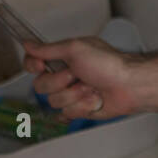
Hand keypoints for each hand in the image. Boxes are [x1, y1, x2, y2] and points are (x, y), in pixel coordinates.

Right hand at [22, 37, 144, 119]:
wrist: (129, 86)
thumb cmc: (108, 64)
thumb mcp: (76, 48)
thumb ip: (48, 48)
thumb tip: (28, 43)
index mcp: (63, 58)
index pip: (33, 62)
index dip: (33, 66)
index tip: (41, 65)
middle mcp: (64, 76)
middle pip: (40, 86)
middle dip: (61, 82)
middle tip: (78, 75)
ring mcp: (71, 94)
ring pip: (54, 102)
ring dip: (75, 95)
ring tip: (91, 87)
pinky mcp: (78, 109)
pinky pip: (66, 114)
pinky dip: (82, 107)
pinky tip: (94, 100)